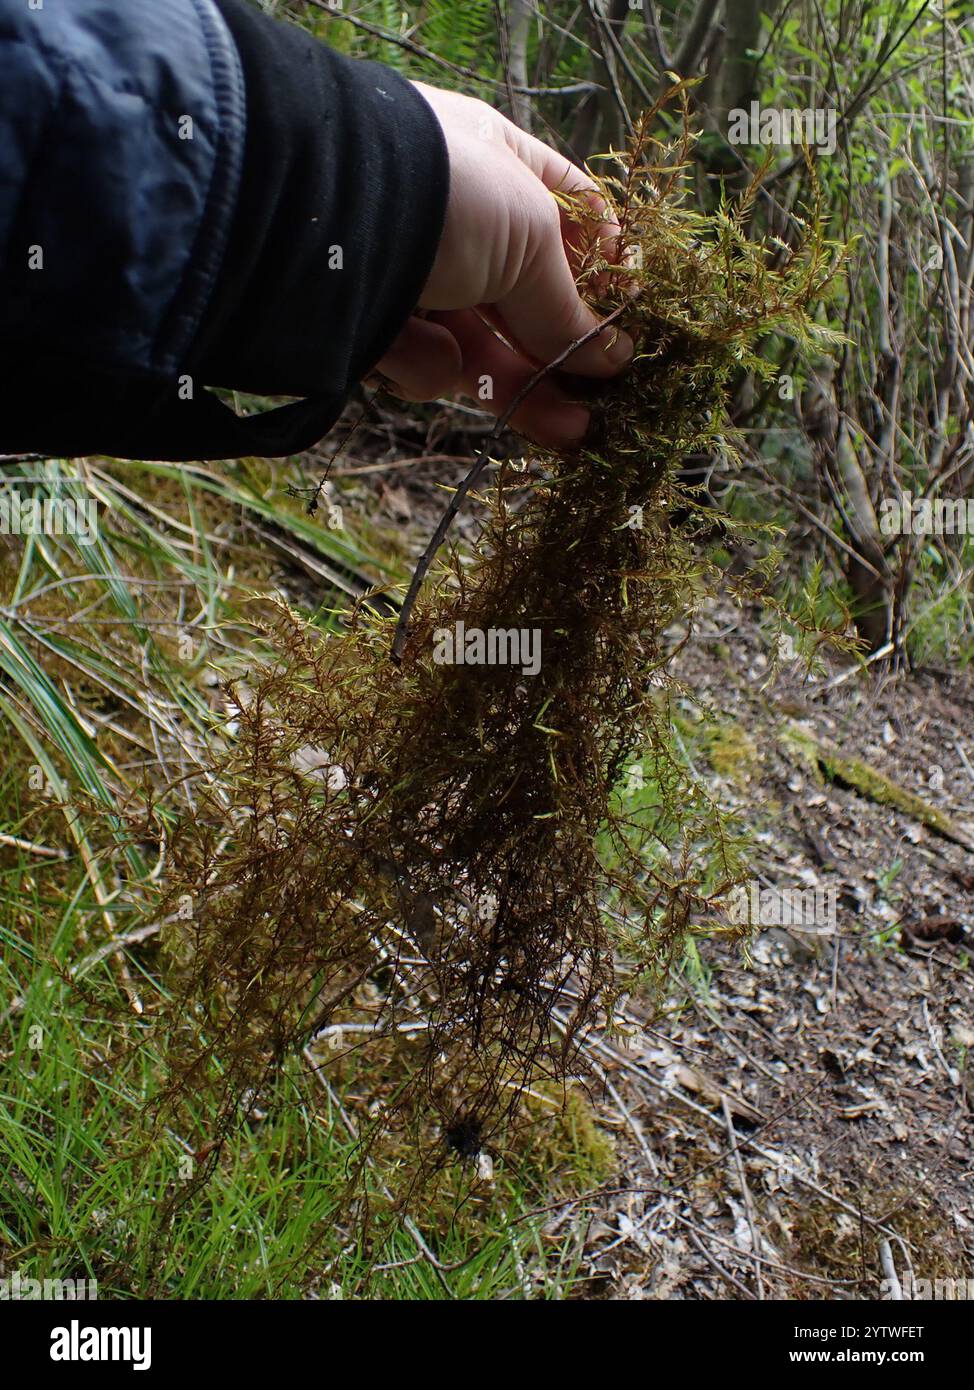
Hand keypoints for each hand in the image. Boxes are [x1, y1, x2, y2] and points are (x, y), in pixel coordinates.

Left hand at [375, 82, 632, 448]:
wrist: (315, 217)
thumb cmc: (442, 193)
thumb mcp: (530, 237)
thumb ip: (570, 305)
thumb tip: (614, 357)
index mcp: (497, 165)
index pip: (568, 214)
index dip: (602, 267)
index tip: (629, 316)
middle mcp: (456, 218)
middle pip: (526, 300)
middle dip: (566, 356)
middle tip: (603, 406)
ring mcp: (411, 275)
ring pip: (479, 347)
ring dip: (522, 387)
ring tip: (569, 429)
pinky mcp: (371, 326)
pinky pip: (420, 362)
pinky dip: (425, 364)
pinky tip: (413, 349)